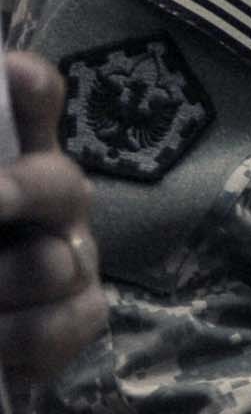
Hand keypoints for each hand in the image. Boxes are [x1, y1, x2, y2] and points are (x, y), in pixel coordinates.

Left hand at [0, 51, 101, 400]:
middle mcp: (54, 202)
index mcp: (13, 161)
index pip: (35, 103)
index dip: (28, 88)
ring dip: (2, 283)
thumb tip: (4, 91)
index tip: (11, 76)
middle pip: (60, 182)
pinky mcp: (80, 318)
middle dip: (20, 192)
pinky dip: (15, 337)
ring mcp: (74, 260)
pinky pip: (60, 326)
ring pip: (53, 265)